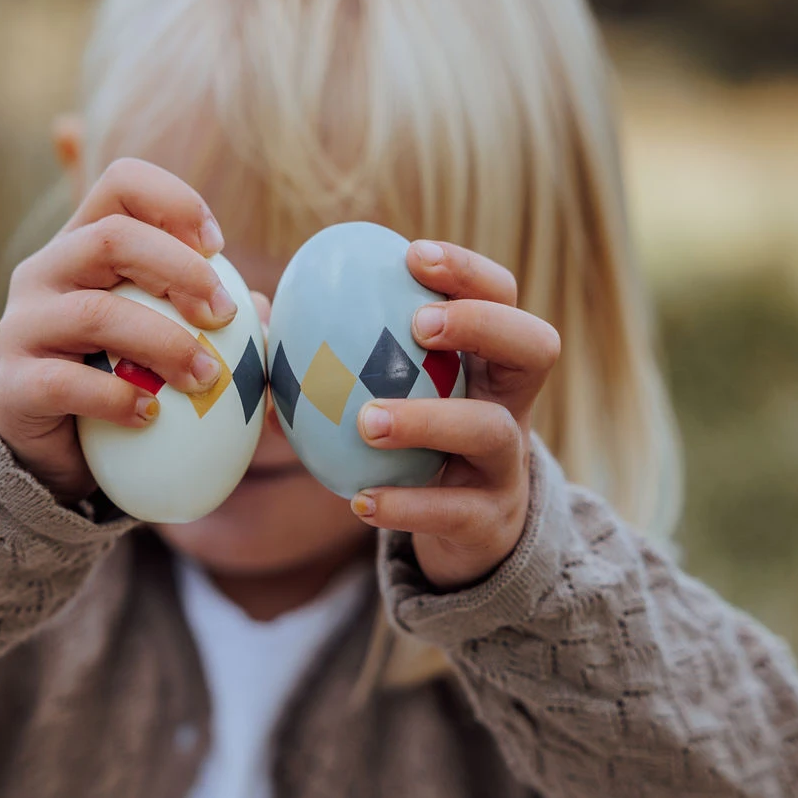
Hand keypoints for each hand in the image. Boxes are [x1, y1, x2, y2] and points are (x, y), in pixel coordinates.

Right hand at [0, 158, 235, 503]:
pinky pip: (68, 384)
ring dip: (165, 344)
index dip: (175, 202)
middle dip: (181, 271)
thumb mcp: (167, 337)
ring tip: (207, 378)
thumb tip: (262, 309)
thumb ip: (211, 318)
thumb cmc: (126, 379)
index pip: (122, 184)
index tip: (218, 246)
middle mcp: (45, 271)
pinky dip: (118, 399)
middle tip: (224, 315)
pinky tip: (151, 415)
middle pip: (111, 238)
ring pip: (96, 313)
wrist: (56, 450)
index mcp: (84, 243)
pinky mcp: (15, 384)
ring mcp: (22, 325)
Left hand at [350, 239, 560, 589]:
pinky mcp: (489, 522)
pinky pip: (453, 511)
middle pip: (535, 346)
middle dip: (481, 324)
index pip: (501, 296)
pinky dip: (407, 504)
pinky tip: (360, 498)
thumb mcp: (387, 398)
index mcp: (489, 364)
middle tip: (418, 325)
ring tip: (367, 422)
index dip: (468, 271)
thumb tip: (262, 311)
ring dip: (429, 418)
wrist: (464, 542)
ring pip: (491, 431)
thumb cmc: (412, 451)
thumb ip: (328, 358)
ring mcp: (508, 466)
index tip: (412, 256)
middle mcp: (512, 406)